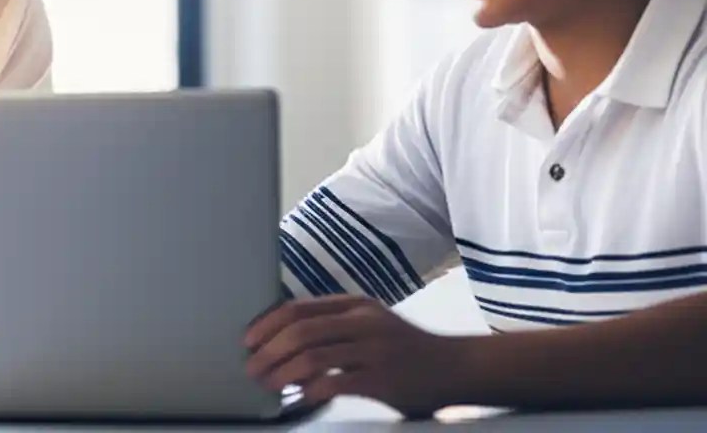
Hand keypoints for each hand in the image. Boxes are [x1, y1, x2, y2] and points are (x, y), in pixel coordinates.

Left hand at [243, 295, 468, 417]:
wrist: (458, 367)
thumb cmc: (406, 351)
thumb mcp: (370, 326)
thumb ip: (334, 330)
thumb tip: (286, 350)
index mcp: (355, 306)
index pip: (299, 308)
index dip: (268, 324)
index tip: (248, 341)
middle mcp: (362, 322)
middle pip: (300, 330)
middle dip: (268, 350)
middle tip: (252, 368)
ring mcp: (373, 349)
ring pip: (312, 356)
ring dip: (282, 372)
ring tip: (268, 385)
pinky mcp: (382, 379)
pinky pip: (334, 384)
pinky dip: (309, 392)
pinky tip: (299, 400)